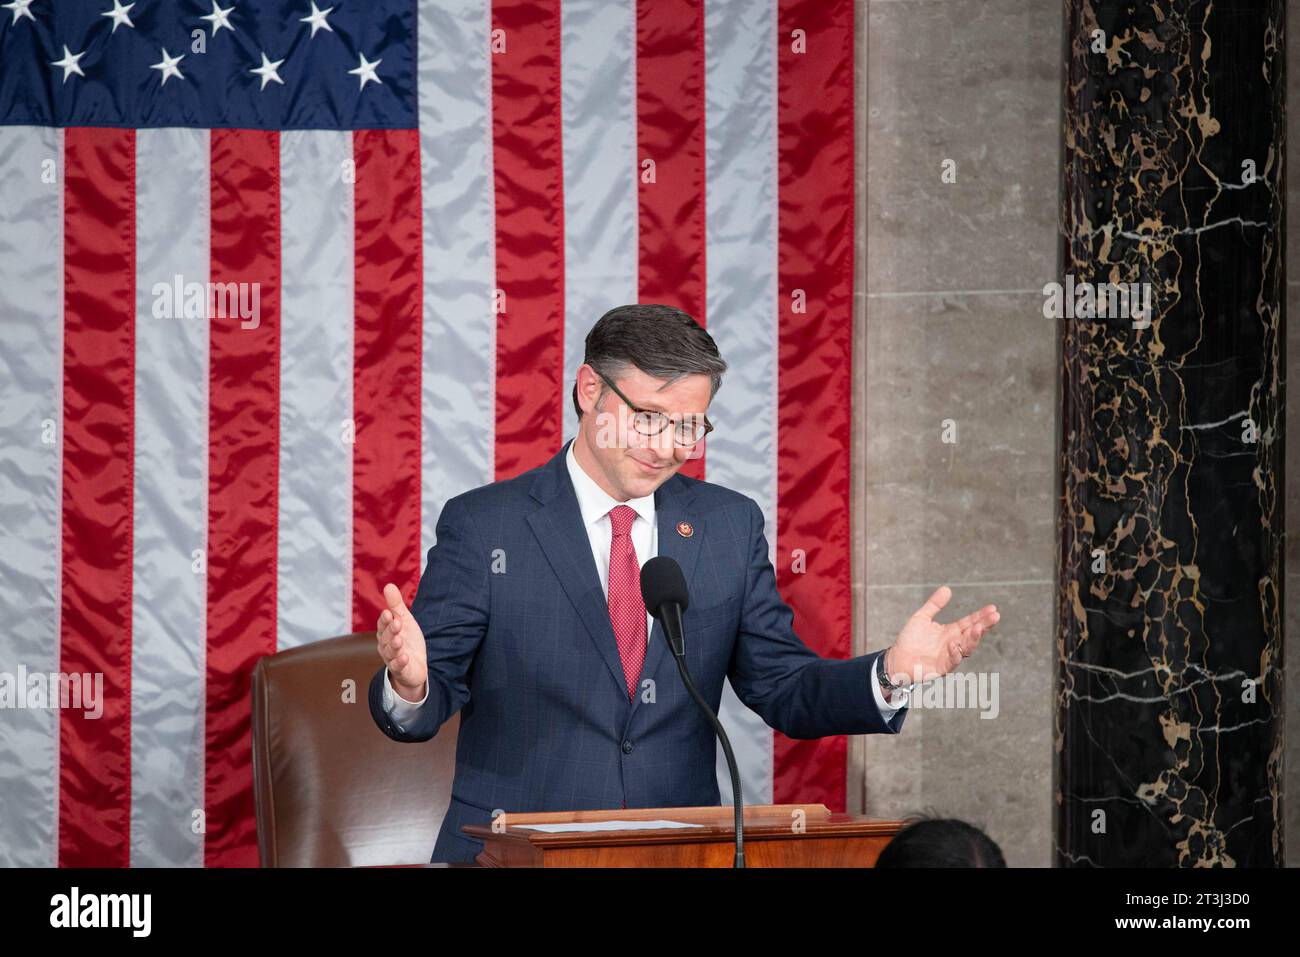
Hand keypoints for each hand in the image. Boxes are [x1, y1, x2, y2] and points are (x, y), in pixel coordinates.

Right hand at [375, 583, 427, 702]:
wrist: (415, 666)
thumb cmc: (408, 641)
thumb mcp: (405, 621)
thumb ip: (396, 605)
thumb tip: (388, 585)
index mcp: (386, 633)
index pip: (383, 625)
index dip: (385, 620)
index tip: (388, 613)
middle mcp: (386, 646)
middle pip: (386, 637)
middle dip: (391, 630)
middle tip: (397, 623)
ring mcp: (392, 659)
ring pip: (390, 652)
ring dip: (394, 646)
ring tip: (399, 640)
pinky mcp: (401, 670)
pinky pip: (398, 667)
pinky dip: (400, 662)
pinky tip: (405, 657)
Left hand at [884, 586, 998, 685]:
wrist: (897, 658)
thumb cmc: (910, 639)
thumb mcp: (922, 617)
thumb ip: (934, 604)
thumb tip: (947, 589)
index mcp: (951, 631)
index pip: (970, 622)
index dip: (981, 615)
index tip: (993, 608)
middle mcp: (954, 643)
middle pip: (973, 634)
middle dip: (984, 625)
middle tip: (995, 616)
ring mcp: (950, 656)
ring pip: (967, 648)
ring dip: (974, 638)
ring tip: (979, 627)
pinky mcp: (942, 668)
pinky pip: (952, 661)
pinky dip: (954, 653)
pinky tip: (954, 644)